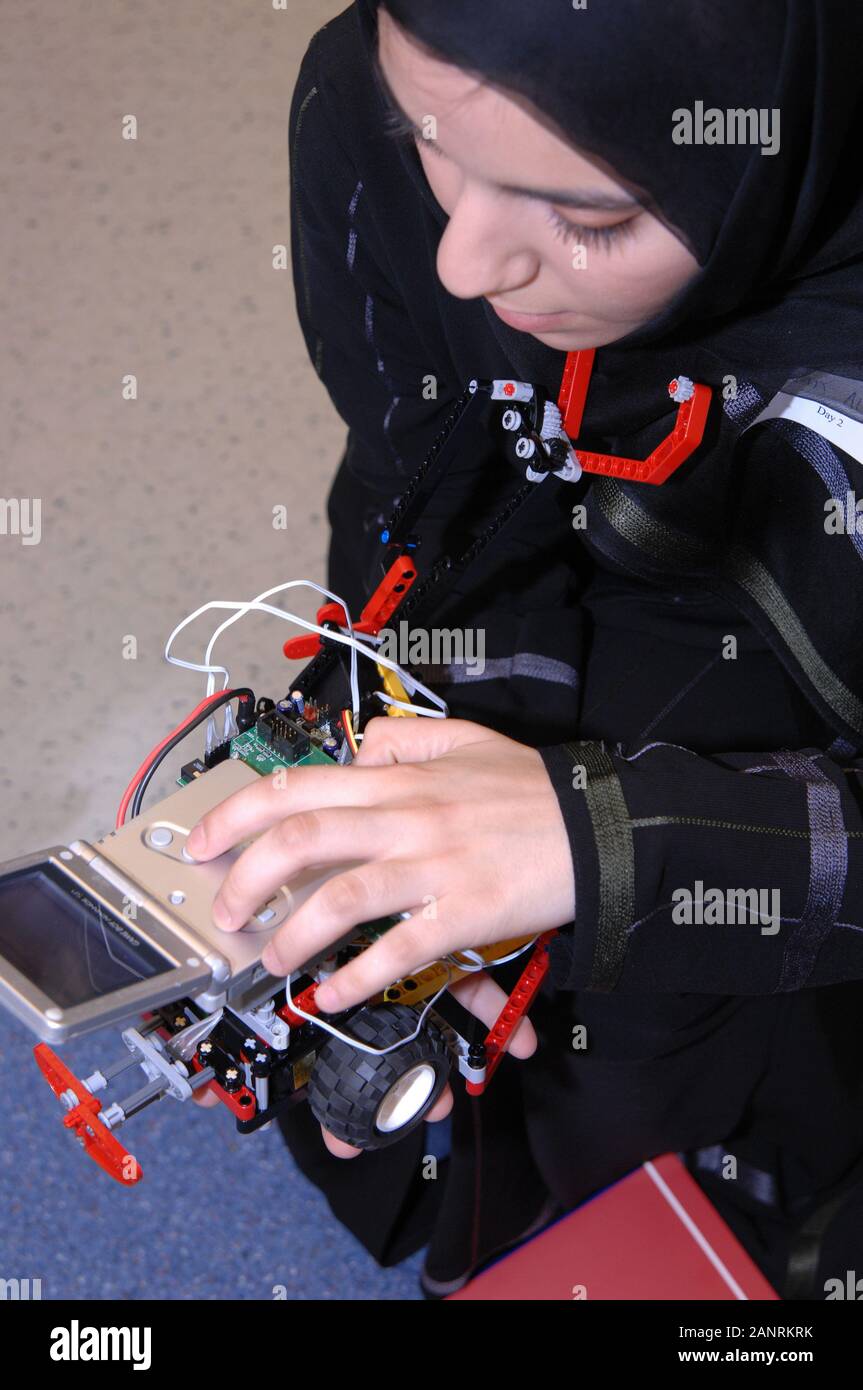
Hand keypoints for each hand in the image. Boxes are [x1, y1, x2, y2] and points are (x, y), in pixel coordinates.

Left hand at [185, 717, 574, 1152]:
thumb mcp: (466, 739)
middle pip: (299, 840)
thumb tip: (360, 745)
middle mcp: (406, 818)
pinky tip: (332, 994)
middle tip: (226, 913)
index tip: (203, 842)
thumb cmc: (535, 791)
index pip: (296, 787)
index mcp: (399, 779)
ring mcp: (433, 866)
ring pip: (339, 897)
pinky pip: (397, 949)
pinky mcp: (464, 913)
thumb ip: (405, 738)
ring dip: (292, 935)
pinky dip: (356, 976)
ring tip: (272, 960)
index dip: (236, 814)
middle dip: (244, 879)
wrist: (601, 829)